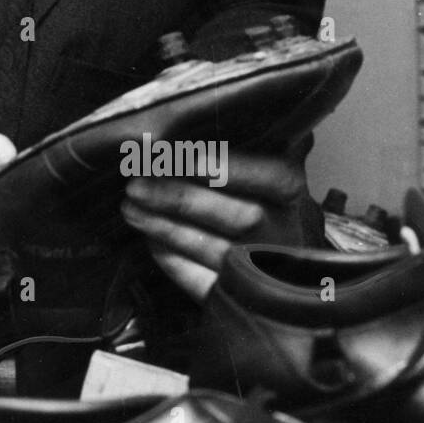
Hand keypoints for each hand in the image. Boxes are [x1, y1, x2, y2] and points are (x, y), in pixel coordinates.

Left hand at [120, 146, 320, 301]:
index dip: (225, 165)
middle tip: (136, 183)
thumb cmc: (257, 202)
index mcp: (293, 195)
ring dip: (166, 227)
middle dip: (182, 198)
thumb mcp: (259, 174)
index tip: (178, 152)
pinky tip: (149, 238)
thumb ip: (236, 149)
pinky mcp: (241, 299)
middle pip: (240, 216)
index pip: (273, 176)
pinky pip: (204, 283)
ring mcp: (266, 270)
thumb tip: (179, 123)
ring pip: (215, 250)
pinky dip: (172, 260)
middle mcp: (286, 233)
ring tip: (130, 207)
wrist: (282, 274)